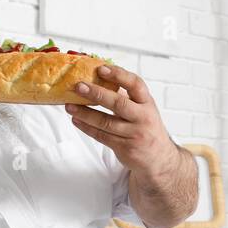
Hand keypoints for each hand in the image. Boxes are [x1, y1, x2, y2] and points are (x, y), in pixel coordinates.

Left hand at [64, 65, 179, 179]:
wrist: (159, 158)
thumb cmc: (146, 127)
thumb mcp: (143, 109)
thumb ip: (126, 96)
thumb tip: (98, 78)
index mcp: (147, 103)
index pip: (135, 84)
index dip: (119, 75)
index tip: (101, 69)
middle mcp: (143, 117)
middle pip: (118, 103)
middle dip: (96, 94)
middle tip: (78, 86)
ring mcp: (135, 134)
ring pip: (106, 122)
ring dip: (85, 113)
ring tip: (69, 106)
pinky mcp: (126, 148)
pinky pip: (102, 136)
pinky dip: (87, 128)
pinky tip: (76, 121)